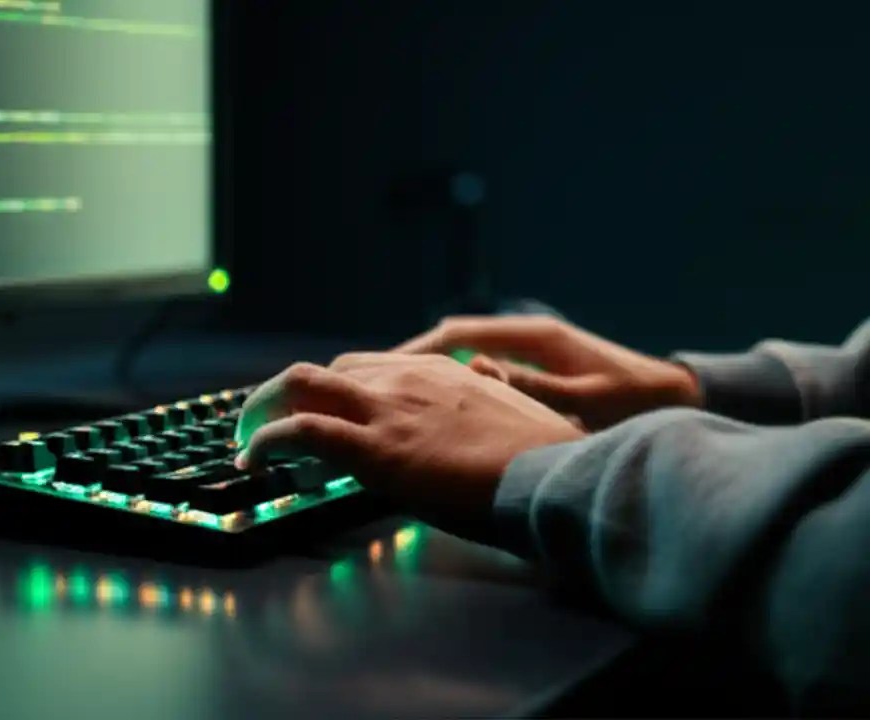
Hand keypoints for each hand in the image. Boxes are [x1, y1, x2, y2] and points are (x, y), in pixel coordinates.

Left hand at [234, 353, 584, 543]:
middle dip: (293, 395)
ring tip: (248, 436)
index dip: (335, 391)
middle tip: (272, 422)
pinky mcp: (373, 447)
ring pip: (301, 386)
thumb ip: (486, 397)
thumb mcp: (514, 412)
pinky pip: (299, 431)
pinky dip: (265, 440)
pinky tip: (251, 458)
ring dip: (267, 409)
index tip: (322, 413)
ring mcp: (387, 408)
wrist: (557, 475)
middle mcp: (405, 376)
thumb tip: (483, 388)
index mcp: (440, 369)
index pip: (367, 367)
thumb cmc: (548, 456)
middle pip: (328, 373)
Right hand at [394, 315, 702, 429]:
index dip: (417, 351)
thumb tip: (477, 371)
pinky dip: (453, 381)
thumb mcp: (585, 399)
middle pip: (453, 339)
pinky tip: (437, 405)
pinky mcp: (536, 366)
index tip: (383, 371)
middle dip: (412, 358)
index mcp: (535, 336)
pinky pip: (481, 368)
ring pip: (464, 353)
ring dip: (430, 370)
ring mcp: (531, 349)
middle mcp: (527, 335)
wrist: (676, 398)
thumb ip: (532, 386)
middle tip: (372, 383)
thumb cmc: (636, 403)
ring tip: (392, 396)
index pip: (458, 334)